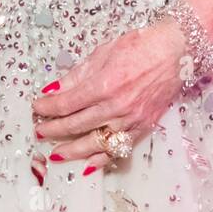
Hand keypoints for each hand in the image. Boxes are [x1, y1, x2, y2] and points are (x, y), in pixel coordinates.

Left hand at [30, 16, 190, 171]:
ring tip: (55, 154)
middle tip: (40, 131)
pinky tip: (87, 165)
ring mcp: (130, 120)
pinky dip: (102, 159)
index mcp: (104, 84)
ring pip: (95, 143)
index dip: (48, 108)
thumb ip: (78, 74)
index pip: (67, 103)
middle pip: (77, 125)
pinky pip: (119, 149)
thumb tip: (55, 89)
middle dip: (54, 130)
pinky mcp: (143, 127)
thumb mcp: (103, 52)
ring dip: (72, 150)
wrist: (174, 53)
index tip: (37, 108)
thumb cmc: (140, 46)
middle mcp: (116, 106)